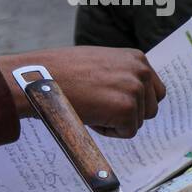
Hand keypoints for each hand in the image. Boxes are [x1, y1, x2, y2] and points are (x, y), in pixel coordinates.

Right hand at [0, 47, 165, 138]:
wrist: (37, 79)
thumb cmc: (61, 72)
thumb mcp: (100, 63)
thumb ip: (121, 74)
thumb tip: (136, 93)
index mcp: (136, 58)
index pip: (154, 91)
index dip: (135, 102)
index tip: (114, 103)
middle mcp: (141, 72)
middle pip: (151, 109)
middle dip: (128, 114)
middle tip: (99, 106)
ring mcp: (135, 90)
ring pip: (138, 121)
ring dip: (117, 121)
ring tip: (91, 106)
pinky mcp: (126, 109)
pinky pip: (127, 132)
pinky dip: (109, 131)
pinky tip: (90, 115)